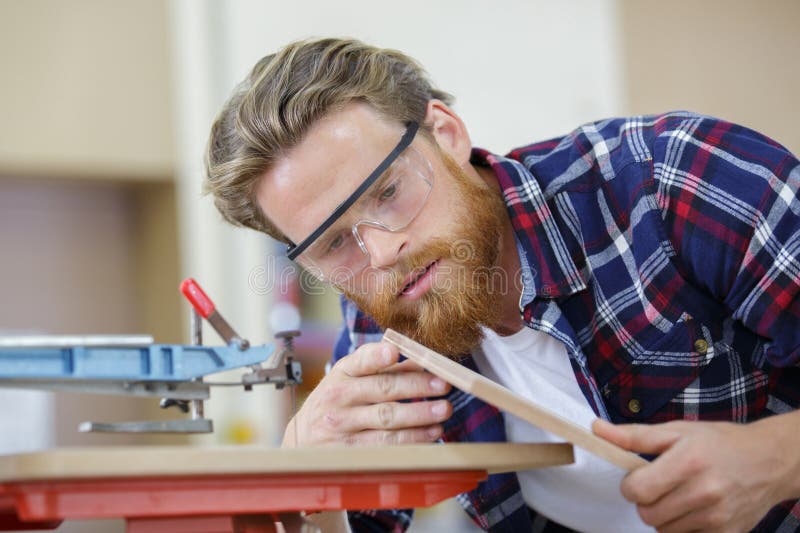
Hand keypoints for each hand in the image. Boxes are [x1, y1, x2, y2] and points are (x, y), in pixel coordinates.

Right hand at [282, 341, 450, 446]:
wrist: (303, 439)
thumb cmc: (336, 402)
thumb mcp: (349, 377)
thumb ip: (382, 367)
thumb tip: (421, 359)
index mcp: (342, 372)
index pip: (360, 361)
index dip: (377, 356)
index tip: (394, 352)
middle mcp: (339, 397)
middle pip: (382, 390)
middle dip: (416, 386)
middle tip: (443, 385)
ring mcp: (343, 426)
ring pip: (387, 419)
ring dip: (420, 415)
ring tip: (444, 410)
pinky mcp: (351, 450)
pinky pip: (387, 444)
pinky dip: (413, 438)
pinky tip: (432, 432)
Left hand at [592, 417, 792, 531]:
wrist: (768, 460)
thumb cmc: (718, 442)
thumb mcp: (676, 430)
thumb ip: (634, 436)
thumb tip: (596, 430)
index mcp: (688, 462)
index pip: (637, 491)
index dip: (631, 485)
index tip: (639, 477)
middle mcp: (705, 492)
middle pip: (647, 515)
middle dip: (646, 501)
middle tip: (661, 486)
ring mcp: (718, 516)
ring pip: (664, 530)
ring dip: (664, 516)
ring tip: (680, 495)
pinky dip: (683, 528)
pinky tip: (694, 509)